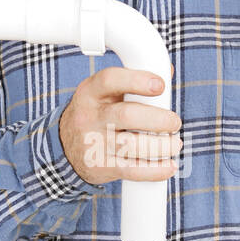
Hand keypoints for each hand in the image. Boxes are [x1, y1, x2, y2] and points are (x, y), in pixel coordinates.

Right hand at [59, 64, 181, 184]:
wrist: (65, 147)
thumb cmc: (97, 114)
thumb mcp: (105, 92)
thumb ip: (133, 81)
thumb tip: (167, 70)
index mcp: (91, 92)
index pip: (110, 80)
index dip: (137, 80)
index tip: (160, 85)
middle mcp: (90, 117)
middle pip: (126, 115)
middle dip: (158, 119)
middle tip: (174, 122)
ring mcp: (94, 143)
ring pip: (131, 145)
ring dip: (160, 146)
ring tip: (174, 144)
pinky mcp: (101, 167)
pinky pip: (131, 170)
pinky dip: (155, 170)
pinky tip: (169, 166)